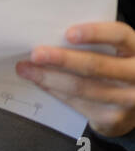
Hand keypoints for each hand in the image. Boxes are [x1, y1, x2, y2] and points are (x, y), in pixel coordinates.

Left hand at [15, 21, 134, 137]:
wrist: (131, 107)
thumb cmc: (114, 67)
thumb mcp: (113, 52)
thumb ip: (94, 44)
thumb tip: (48, 36)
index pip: (120, 35)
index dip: (95, 33)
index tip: (68, 33)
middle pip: (96, 66)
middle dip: (62, 59)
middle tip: (35, 54)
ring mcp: (128, 99)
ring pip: (82, 88)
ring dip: (49, 77)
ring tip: (26, 69)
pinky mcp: (113, 117)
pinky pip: (77, 102)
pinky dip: (55, 91)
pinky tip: (40, 82)